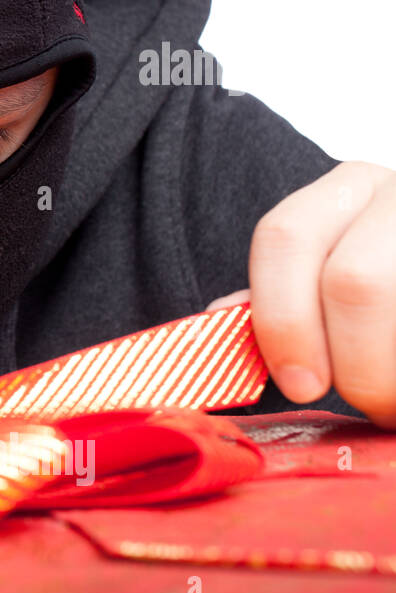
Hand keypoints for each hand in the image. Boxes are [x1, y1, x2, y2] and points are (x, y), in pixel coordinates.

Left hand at [207, 161, 395, 426]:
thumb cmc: (380, 296)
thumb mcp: (325, 274)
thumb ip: (280, 300)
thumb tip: (214, 324)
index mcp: (348, 189)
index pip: (283, 237)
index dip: (281, 319)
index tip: (296, 384)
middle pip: (354, 282)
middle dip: (354, 365)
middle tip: (364, 403)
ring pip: (394, 308)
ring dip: (394, 377)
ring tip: (395, 400)